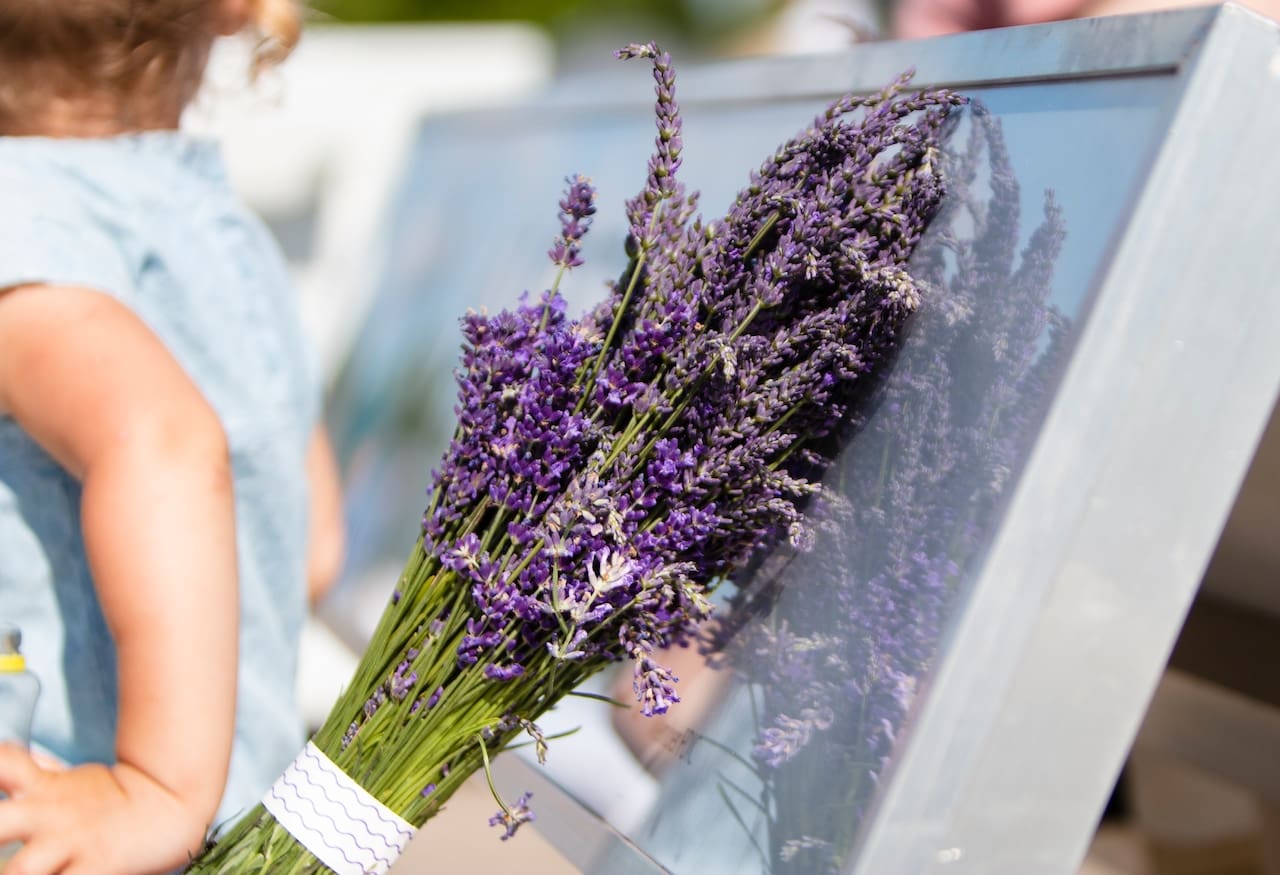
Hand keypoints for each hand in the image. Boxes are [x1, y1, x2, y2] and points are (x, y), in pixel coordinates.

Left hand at [0, 744, 209, 874]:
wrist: (171, 808)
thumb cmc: (112, 798)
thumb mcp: (71, 780)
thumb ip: (36, 775)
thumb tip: (7, 759)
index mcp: (43, 788)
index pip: (3, 764)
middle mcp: (50, 815)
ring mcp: (71, 843)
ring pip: (20, 871)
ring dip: (11, 874)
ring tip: (11, 874)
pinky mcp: (97, 869)